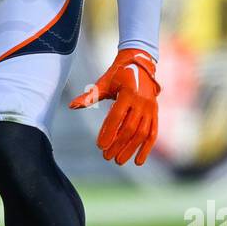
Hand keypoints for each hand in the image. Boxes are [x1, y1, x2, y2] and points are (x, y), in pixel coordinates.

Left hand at [70, 48, 159, 166]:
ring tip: (119, 161)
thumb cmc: (118, 75)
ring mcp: (150, 108)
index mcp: (127, 93)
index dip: (108, 132)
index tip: (99, 146)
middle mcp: (141, 102)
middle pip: (129, 128)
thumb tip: (71, 106)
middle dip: (118, 144)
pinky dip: (147, 148)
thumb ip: (89, 96)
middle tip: (106, 157)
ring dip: (131, 149)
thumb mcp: (103, 83)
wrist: (140, 64)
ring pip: (142, 133)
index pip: (117, 116)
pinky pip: (153, 133)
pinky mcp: (155, 113)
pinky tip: (138, 161)